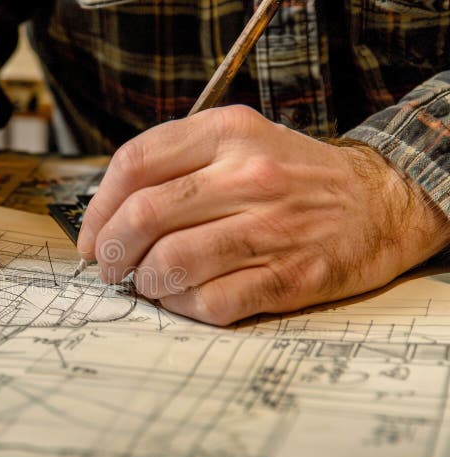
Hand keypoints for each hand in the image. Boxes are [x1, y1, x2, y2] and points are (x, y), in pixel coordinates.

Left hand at [77, 106, 449, 324]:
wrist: (381, 202)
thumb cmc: (294, 176)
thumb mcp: (240, 140)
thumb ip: (176, 163)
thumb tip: (107, 215)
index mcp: (228, 133)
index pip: (134, 164)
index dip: (97, 208)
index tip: (90, 237)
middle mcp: (249, 175)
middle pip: (143, 216)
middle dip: (110, 251)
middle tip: (108, 267)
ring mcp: (271, 228)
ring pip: (170, 264)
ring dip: (144, 282)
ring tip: (147, 283)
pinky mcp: (290, 277)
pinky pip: (208, 303)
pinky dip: (182, 307)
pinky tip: (184, 299)